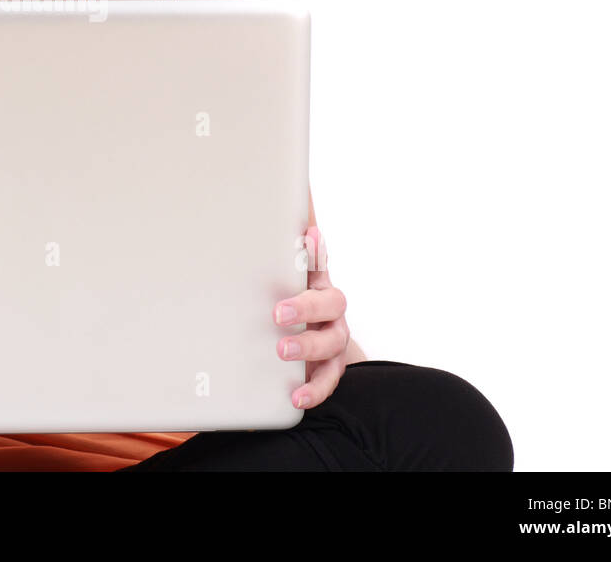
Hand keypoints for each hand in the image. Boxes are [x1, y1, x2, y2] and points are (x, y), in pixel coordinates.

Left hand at [274, 225, 350, 409]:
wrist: (309, 345)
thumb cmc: (291, 305)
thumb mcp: (282, 279)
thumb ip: (285, 254)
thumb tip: (290, 214)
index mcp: (317, 283)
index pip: (320, 262)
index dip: (316, 250)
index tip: (307, 237)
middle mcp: (331, 310)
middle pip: (330, 303)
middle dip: (305, 306)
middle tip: (278, 312)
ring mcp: (332, 340)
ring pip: (331, 343)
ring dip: (308, 346)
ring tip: (282, 350)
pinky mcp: (327, 368)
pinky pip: (328, 380)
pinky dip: (314, 389)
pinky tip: (297, 396)